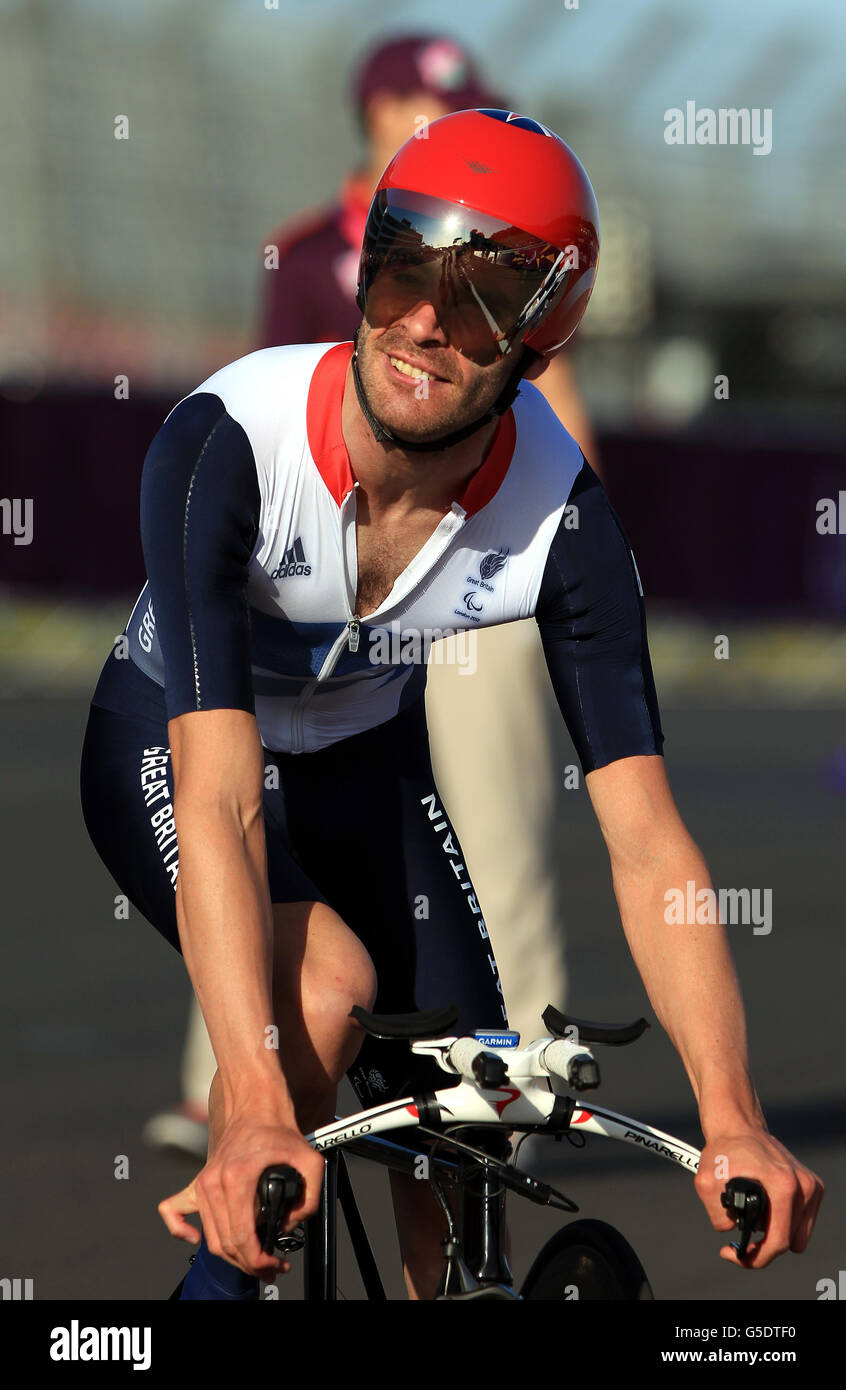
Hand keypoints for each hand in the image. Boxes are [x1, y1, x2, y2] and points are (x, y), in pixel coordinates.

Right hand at [158, 1109, 324, 1280]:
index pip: (240, 1236)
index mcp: (237, 1177)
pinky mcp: (198, 1181)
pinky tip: (195, 1238)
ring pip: (210, 1236)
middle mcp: (214, 1183)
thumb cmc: (277, 1128)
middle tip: (270, 1267)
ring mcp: (202, 1183)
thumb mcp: (308, 1159)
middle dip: (249, 1264)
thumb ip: (310, 1197)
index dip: (258, 1260)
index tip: (273, 1264)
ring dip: (230, 1256)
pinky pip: (173, 1210)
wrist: (255, 1104)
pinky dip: (180, 1229)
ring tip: (254, 1260)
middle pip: (224, 1243)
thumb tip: (291, 1224)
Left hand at [695, 1126, 822, 1268]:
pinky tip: (765, 1212)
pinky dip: (784, 1223)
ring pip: (797, 1235)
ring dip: (775, 1234)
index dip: (756, 1257)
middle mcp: (803, 1186)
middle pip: (789, 1241)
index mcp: (783, 1185)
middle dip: (763, 1248)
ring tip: (753, 1222)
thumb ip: (716, 1215)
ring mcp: (811, 1185)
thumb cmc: (723, 1150)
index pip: (778, 1241)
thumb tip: (731, 1231)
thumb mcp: (706, 1182)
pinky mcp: (812, 1186)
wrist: (738, 1126)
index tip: (734, 1253)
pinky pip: (801, 1222)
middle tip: (740, 1243)